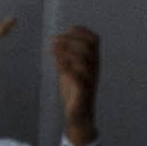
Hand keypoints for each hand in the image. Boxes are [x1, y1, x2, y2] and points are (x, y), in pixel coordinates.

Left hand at [48, 23, 97, 143]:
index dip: (82, 32)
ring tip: (52, 48)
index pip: (94, 40)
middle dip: (72, 39)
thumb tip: (56, 42)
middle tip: (55, 39)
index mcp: (92, 63)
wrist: (79, 116)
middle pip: (89, 47)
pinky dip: (68, 69)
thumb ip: (65, 58)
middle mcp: (94, 69)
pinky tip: (57, 64)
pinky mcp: (83, 92)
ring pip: (84, 60)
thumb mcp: (68, 71)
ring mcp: (90, 80)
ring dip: (67, 51)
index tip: (67, 29)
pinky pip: (78, 78)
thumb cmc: (74, 93)